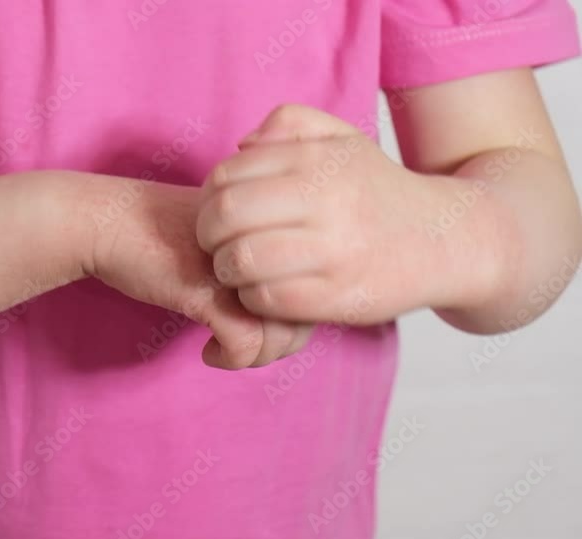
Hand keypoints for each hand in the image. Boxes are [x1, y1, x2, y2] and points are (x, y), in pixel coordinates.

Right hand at [82, 176, 312, 368]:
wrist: (109, 220)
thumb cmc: (159, 235)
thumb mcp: (221, 242)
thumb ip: (257, 266)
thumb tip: (289, 320)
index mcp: (270, 228)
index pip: (313, 284)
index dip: (295, 317)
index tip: (261, 326)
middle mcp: (262, 244)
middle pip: (306, 311)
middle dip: (281, 344)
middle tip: (248, 347)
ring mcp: (235, 268)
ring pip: (282, 334)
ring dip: (258, 358)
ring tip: (225, 351)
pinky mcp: (206, 290)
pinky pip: (246, 344)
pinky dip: (232, 360)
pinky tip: (208, 353)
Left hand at [196, 104, 446, 323]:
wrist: (446, 240)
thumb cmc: (377, 190)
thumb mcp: (341, 139)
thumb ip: (289, 125)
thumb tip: (240, 146)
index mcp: (318, 162)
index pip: (227, 177)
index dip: (208, 197)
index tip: (217, 210)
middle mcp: (326, 202)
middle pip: (226, 217)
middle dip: (207, 234)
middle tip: (216, 242)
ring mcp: (334, 252)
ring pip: (241, 260)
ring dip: (226, 269)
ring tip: (237, 267)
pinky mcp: (338, 297)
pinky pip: (267, 299)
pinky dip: (251, 298)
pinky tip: (262, 290)